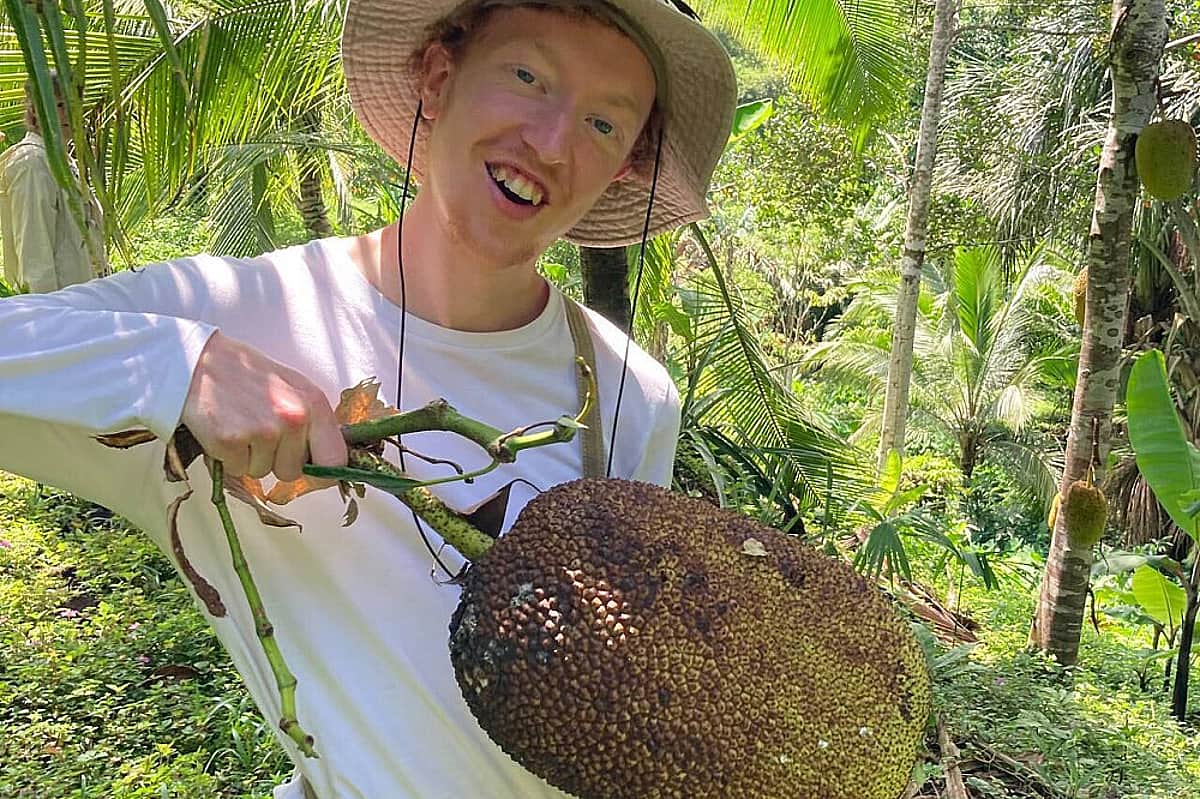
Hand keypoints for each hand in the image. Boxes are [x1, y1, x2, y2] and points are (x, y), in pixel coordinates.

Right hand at [181, 332, 346, 481]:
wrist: (198, 361)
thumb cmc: (245, 373)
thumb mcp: (292, 387)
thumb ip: (313, 420)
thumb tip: (328, 458)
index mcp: (314, 403)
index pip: (335, 459)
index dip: (322, 473)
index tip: (311, 473)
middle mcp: (293, 417)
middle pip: (292, 472)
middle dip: (275, 459)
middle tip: (258, 429)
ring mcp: (262, 430)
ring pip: (261, 472)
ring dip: (249, 456)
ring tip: (239, 423)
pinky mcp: (230, 441)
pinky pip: (236, 469)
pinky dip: (227, 456)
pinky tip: (223, 427)